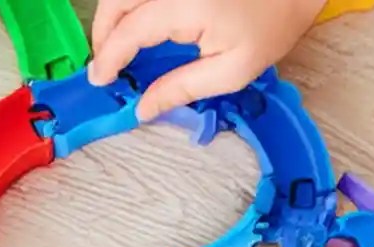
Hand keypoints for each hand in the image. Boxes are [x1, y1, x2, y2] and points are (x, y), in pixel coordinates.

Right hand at [87, 0, 321, 120]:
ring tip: (117, 45)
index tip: (101, 80)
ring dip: (112, 16)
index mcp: (184, 6)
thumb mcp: (233, 70)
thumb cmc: (272, 25)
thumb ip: (182, 88)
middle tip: (106, 64)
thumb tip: (144, 109)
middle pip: (115, 1)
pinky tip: (136, 22)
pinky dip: (130, 4)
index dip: (109, 58)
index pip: (128, 32)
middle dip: (102, 33)